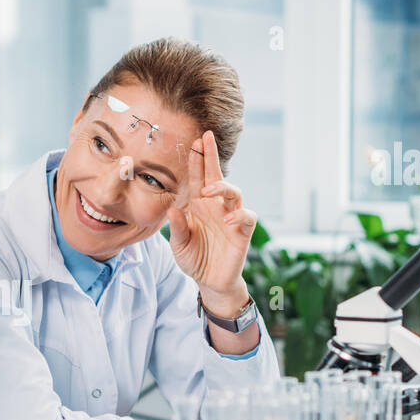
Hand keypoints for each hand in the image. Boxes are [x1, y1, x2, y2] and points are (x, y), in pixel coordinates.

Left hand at [167, 128, 256, 309]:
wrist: (209, 281)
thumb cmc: (194, 258)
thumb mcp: (178, 244)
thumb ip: (177, 228)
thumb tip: (173, 210)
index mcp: (199, 206)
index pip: (197, 178)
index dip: (197, 160)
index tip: (193, 141)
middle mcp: (216, 207)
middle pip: (217, 176)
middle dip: (212, 157)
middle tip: (206, 139)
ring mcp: (231, 217)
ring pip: (234, 193)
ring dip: (222, 188)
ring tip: (209, 190)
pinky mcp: (242, 232)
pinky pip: (246, 217)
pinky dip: (238, 216)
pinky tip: (227, 220)